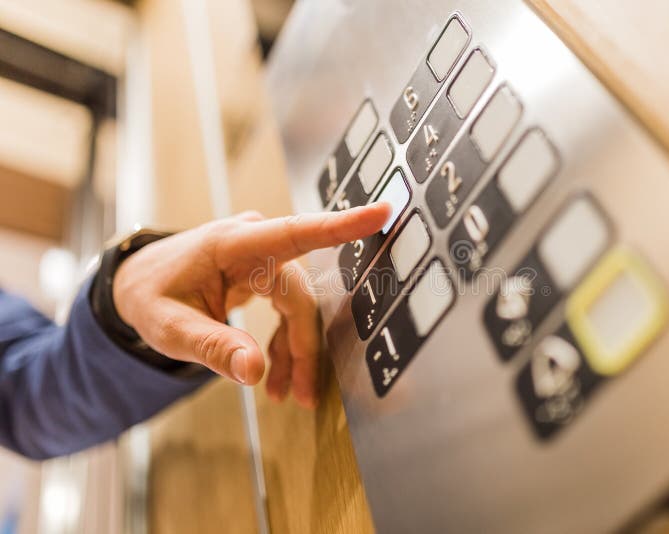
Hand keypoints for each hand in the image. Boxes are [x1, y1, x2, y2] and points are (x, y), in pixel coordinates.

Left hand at [112, 203, 390, 407]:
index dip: (341, 226)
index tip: (382, 211)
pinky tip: (277, 373)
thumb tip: (255, 371)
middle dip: (303, 348)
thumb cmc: (149, 297)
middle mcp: (253, 242)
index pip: (295, 233)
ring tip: (285, 393)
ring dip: (296, 350)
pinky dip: (286, 341)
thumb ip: (211, 346)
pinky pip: (289, 307)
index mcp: (231, 245)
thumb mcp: (168, 328)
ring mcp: (261, 253)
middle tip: (302, 395)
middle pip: (300, 297)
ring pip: (299, 305)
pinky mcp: (265, 268)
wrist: (138, 282)